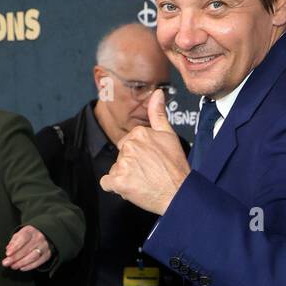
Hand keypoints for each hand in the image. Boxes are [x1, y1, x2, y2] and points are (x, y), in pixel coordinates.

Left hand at [2, 225, 53, 271]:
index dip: (15, 247)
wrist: (42, 237)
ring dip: (21, 263)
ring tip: (13, 266)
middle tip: (6, 263)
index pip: (22, 238)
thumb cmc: (27, 237)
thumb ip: (13, 242)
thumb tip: (9, 249)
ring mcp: (44, 246)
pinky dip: (29, 266)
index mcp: (30, 231)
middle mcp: (39, 238)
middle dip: (15, 258)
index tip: (8, 254)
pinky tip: (21, 268)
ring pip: (33, 257)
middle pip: (26, 249)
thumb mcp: (19, 235)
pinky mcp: (47, 255)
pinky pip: (38, 262)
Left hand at [100, 88, 190, 214]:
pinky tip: (130, 188)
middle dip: (130, 166)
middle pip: (121, 156)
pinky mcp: (119, 181)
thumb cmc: (176, 167)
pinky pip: (107, 183)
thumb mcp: (169, 135)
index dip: (138, 155)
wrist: (179, 193)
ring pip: (115, 170)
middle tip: (148, 173)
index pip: (128, 143)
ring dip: (125, 177)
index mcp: (139, 133)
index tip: (150, 162)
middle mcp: (129, 146)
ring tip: (143, 182)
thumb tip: (157, 93)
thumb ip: (158, 114)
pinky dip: (115, 187)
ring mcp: (123, 164)